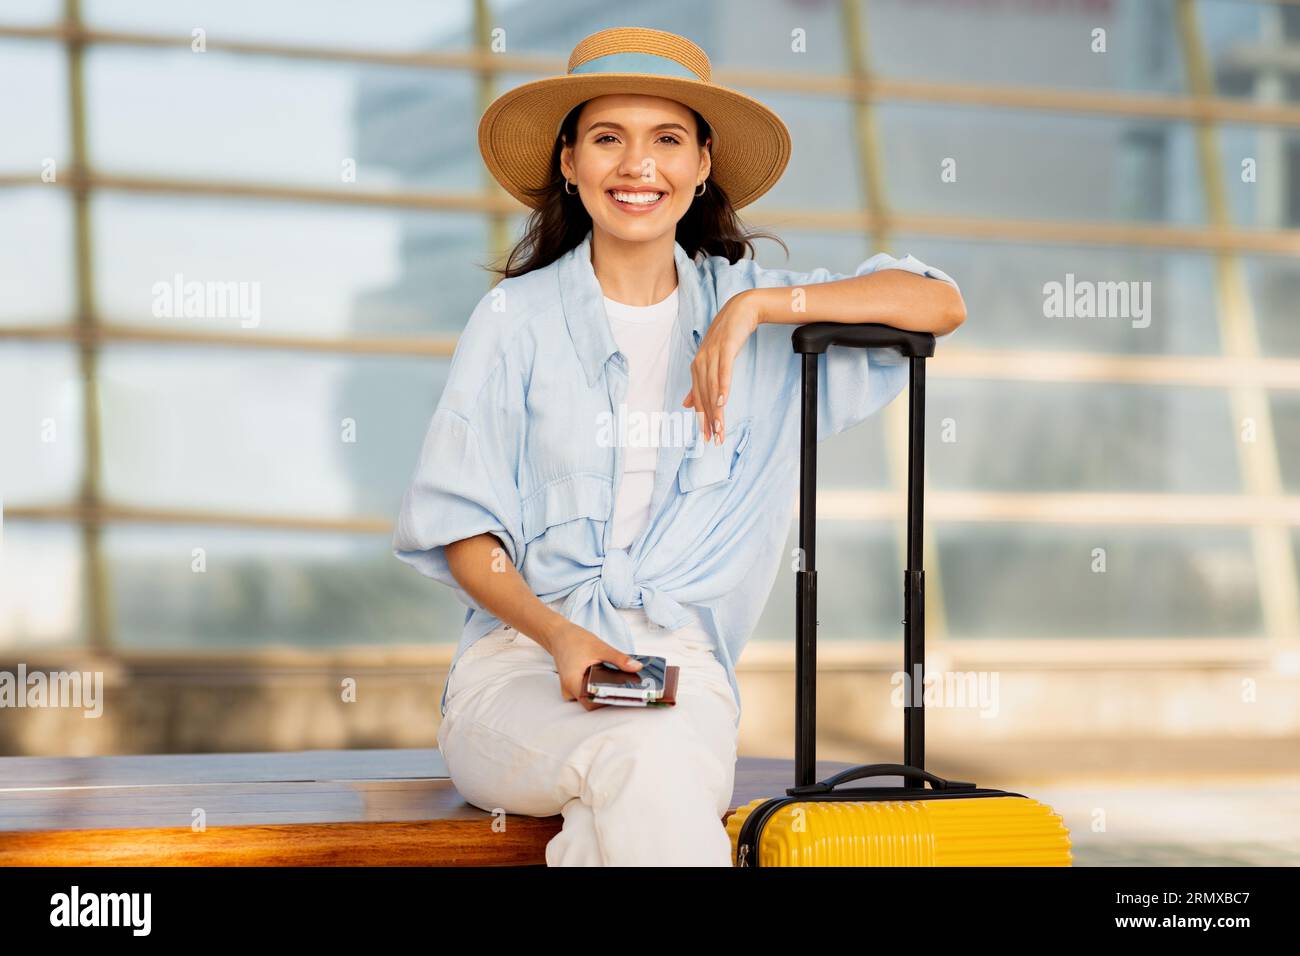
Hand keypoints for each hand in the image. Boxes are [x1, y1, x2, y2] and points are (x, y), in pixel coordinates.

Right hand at [550, 620, 643, 709]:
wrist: (559, 635)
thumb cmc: (574, 640)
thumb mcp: (600, 648)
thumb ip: (619, 659)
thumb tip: (636, 668)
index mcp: (573, 683)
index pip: (593, 703)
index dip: (610, 701)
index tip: (625, 697)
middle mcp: (570, 690)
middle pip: (593, 702)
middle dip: (609, 697)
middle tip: (627, 690)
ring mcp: (571, 690)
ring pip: (590, 698)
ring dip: (603, 693)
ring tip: (620, 684)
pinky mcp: (574, 686)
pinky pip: (587, 692)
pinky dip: (597, 688)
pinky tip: (609, 680)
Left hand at [681, 289, 760, 444]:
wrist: (741, 310)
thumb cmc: (728, 336)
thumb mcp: (713, 360)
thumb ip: (701, 383)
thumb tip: (686, 404)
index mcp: (697, 368)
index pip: (699, 398)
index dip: (703, 419)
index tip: (707, 437)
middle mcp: (701, 362)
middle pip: (705, 396)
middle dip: (710, 420)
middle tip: (715, 439)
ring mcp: (712, 355)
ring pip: (713, 388)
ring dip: (716, 410)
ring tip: (720, 428)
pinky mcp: (726, 348)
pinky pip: (724, 371)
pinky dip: (723, 387)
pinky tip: (723, 401)